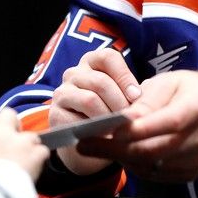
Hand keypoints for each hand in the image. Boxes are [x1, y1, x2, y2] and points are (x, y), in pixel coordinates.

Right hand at [0, 108, 49, 181]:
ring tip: (25, 163)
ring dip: (30, 147)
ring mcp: (22, 141)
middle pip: (10, 115)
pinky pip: (43, 151)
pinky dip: (40, 159)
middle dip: (15, 126)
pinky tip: (34, 168)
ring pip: (32, 136)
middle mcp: (4, 132)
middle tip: (15, 141)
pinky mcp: (36, 152)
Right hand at [48, 48, 141, 174]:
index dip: (124, 77)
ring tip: (119, 130)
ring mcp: (62, 92)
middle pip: (101, 82)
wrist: (88, 140)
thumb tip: (141, 101)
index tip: (137, 97)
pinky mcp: (56, 114)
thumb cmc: (110, 113)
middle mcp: (74, 73)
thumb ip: (130, 94)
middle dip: (120, 103)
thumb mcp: (123, 98)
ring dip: (108, 118)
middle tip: (131, 121)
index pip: (108, 57)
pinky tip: (103, 137)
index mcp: (92, 62)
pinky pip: (77, 120)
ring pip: (90, 100)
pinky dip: (94, 131)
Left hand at [73, 68, 197, 181]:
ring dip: (123, 158)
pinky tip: (122, 155)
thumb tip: (121, 121)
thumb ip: (145, 102)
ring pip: (154, 166)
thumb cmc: (186, 89)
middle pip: (157, 150)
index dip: (136, 130)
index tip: (105, 131)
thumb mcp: (167, 82)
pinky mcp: (194, 171)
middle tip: (86, 145)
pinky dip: (136, 166)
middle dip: (116, 149)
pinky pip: (159, 175)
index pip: (167, 123)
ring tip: (99, 147)